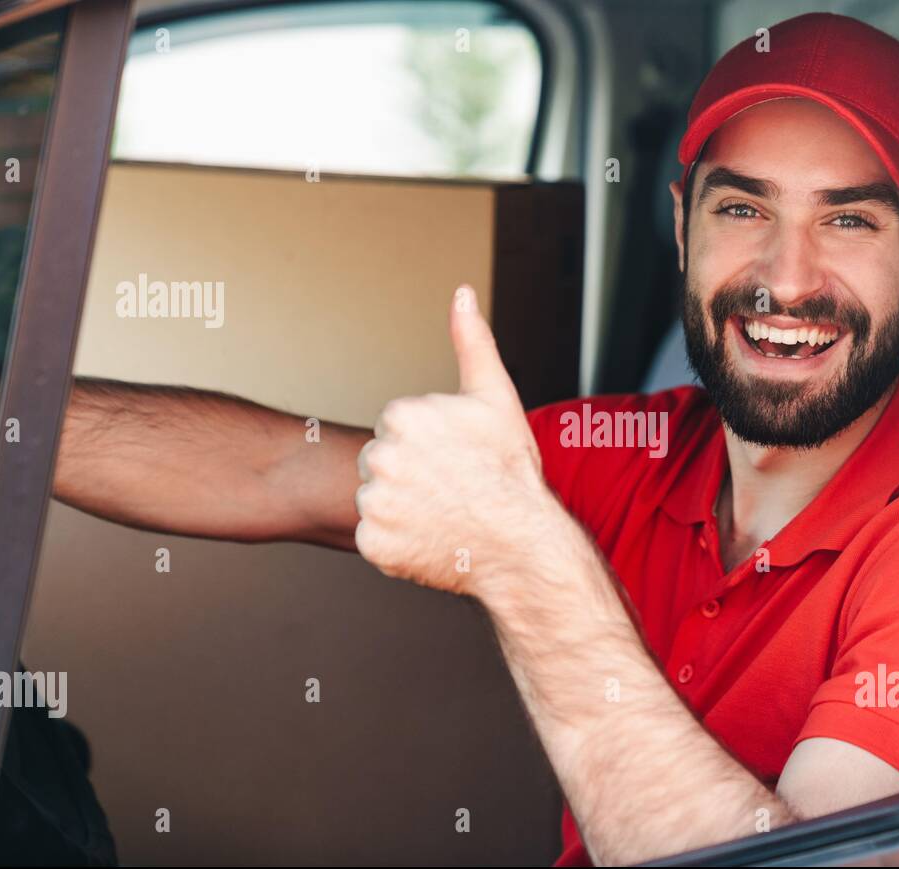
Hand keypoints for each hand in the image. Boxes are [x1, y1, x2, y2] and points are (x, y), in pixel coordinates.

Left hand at [354, 286, 552, 594]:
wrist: (523, 542)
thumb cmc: (511, 471)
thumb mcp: (495, 397)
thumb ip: (471, 342)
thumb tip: (461, 294)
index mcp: (403, 416)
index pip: (397, 428)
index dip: (429, 445)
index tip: (456, 459)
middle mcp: (381, 457)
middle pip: (382, 462)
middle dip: (410, 474)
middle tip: (450, 488)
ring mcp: (376, 504)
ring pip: (377, 499)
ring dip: (402, 509)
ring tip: (442, 514)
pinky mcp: (375, 544)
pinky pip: (376, 538)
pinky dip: (398, 543)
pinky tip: (430, 538)